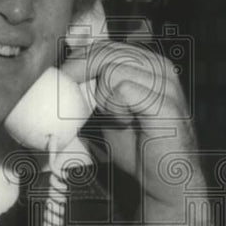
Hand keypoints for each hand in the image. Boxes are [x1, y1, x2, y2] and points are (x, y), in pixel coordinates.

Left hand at [63, 19, 209, 225]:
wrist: (164, 179)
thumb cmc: (137, 147)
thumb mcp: (109, 112)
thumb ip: (93, 92)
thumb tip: (59, 78)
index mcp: (147, 64)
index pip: (104, 46)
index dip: (78, 60)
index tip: (62, 79)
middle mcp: (159, 67)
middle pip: (105, 51)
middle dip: (81, 74)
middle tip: (76, 99)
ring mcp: (165, 83)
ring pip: (112, 68)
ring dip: (102, 96)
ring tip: (115, 117)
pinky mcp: (165, 102)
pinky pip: (122, 88)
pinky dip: (114, 107)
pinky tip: (125, 122)